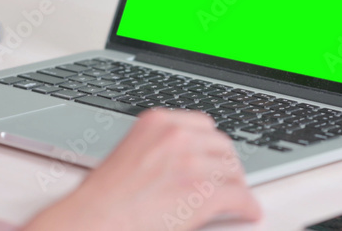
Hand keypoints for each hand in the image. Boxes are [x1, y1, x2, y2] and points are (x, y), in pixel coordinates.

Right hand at [24, 108, 260, 230]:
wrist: (93, 221)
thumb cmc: (103, 198)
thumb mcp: (130, 154)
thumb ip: (160, 148)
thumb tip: (185, 161)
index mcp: (157, 122)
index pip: (202, 125)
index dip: (211, 145)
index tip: (215, 156)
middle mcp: (177, 136)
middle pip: (222, 145)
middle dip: (226, 164)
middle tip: (227, 179)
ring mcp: (192, 162)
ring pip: (233, 171)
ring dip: (236, 185)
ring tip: (237, 196)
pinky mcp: (203, 192)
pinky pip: (239, 196)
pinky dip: (247, 206)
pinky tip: (248, 211)